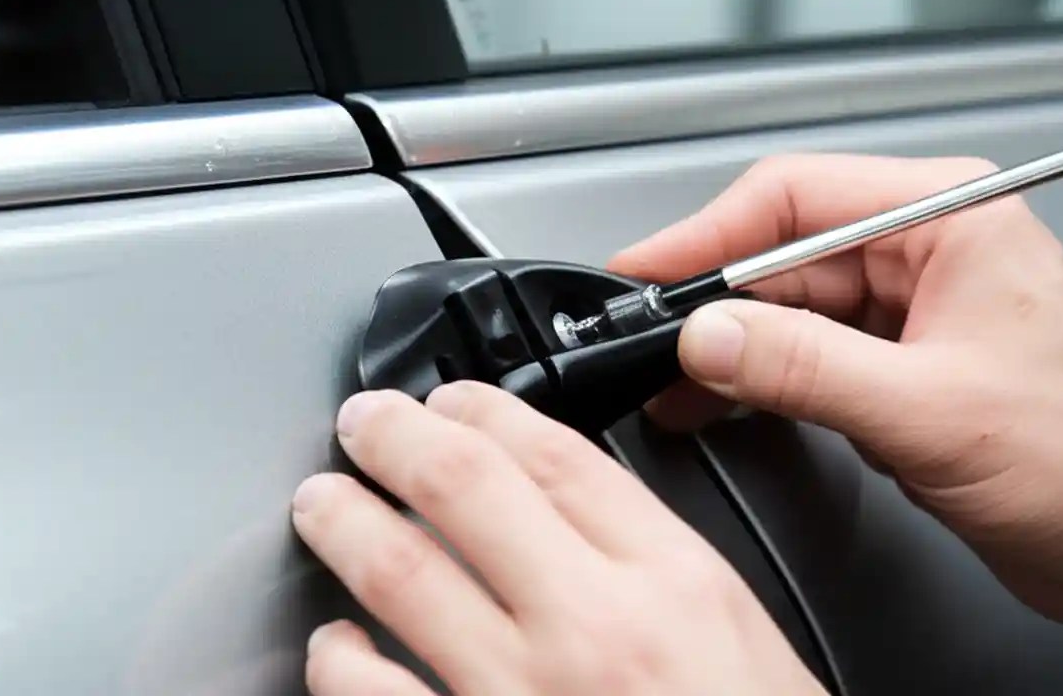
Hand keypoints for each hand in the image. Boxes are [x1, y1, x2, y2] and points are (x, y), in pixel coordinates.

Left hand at [291, 383, 825, 694]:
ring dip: (343, 525)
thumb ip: (656, 562)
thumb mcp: (741, 635)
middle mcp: (592, 630)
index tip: (452, 401)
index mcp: (672, 584)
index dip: (484, 411)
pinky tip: (334, 647)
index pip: (556, 456)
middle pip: (464, 487)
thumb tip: (567, 504)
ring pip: (400, 576)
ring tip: (321, 503)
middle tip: (362, 421)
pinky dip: (337, 662)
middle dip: (393, 435)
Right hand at [609, 153, 1062, 633]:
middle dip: (710, 304)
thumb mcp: (931, 411)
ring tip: (665, 383)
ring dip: (727, 349)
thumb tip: (709, 336)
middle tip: (642, 342)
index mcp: (950, 222)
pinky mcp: (899, 371)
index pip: (791, 199)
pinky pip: (807, 360)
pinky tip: (717, 402)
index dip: (705, 236)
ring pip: (787, 313)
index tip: (643, 273)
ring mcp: (910, 316)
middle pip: (780, 257)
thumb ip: (806, 369)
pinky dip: (759, 382)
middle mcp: (926, 256)